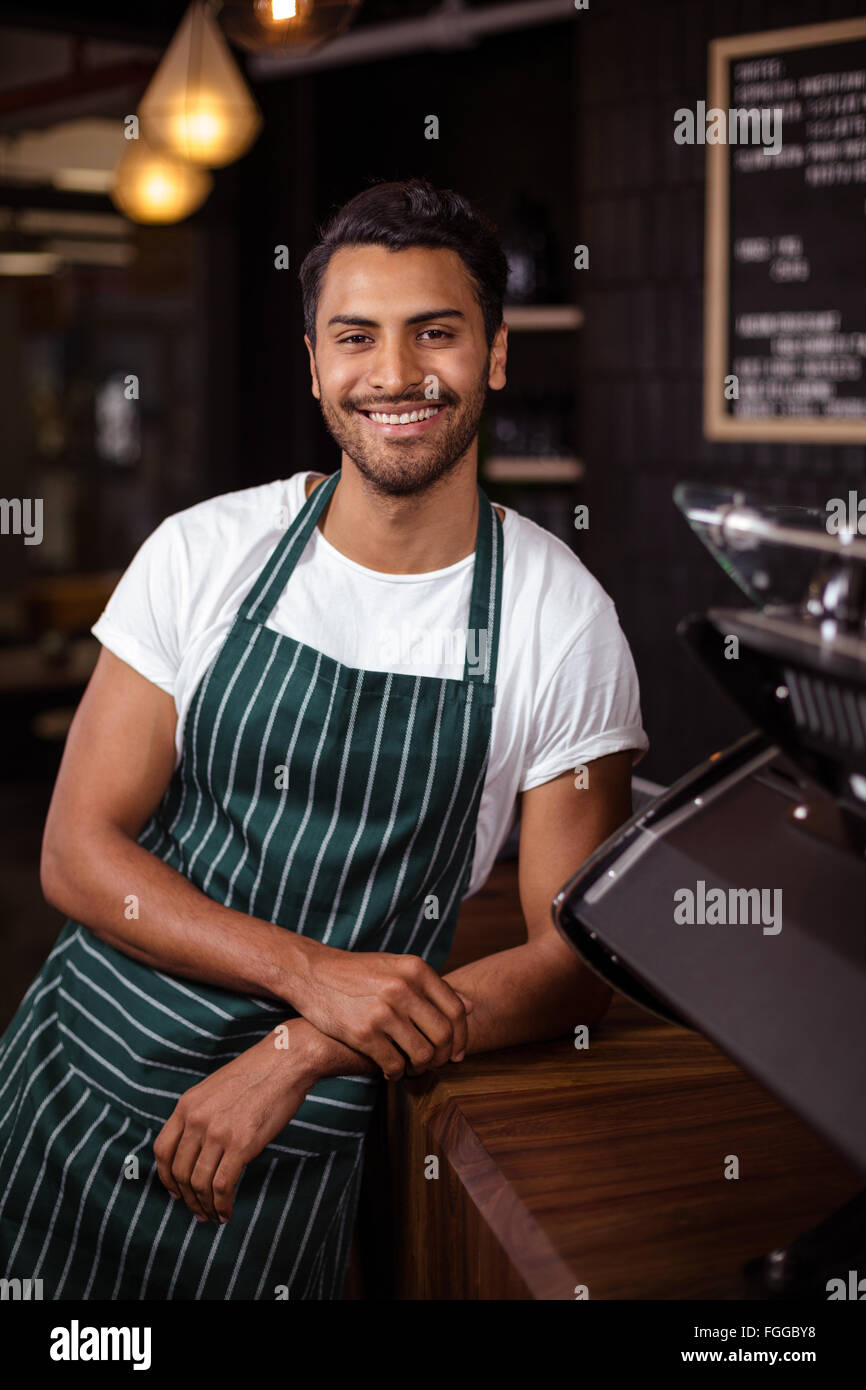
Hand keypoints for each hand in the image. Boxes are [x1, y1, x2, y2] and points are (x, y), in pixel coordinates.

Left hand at [153, 1024, 319, 1222]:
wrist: (286, 1061)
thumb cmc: (258, 1073)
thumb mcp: (216, 1088)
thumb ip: (202, 1114)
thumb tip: (199, 1147)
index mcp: (187, 1104)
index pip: (162, 1150)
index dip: (167, 1177)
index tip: (176, 1191)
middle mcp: (196, 1119)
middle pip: (180, 1172)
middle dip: (187, 1198)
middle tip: (197, 1211)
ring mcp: (217, 1132)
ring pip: (200, 1183)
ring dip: (204, 1206)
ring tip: (213, 1216)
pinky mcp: (241, 1144)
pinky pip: (223, 1186)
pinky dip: (222, 1205)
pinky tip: (226, 1212)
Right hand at [292, 941, 472, 1079]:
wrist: (313, 974)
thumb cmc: (358, 974)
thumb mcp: (397, 968)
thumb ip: (432, 987)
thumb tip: (471, 1006)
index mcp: (416, 969)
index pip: (456, 1010)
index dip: (462, 1036)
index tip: (457, 1053)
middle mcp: (403, 988)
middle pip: (443, 1035)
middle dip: (443, 1057)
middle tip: (435, 1064)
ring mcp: (383, 1011)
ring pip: (422, 1054)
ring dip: (421, 1068)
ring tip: (412, 1068)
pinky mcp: (363, 1033)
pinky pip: (395, 1065)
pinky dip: (397, 1074)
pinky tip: (391, 1071)